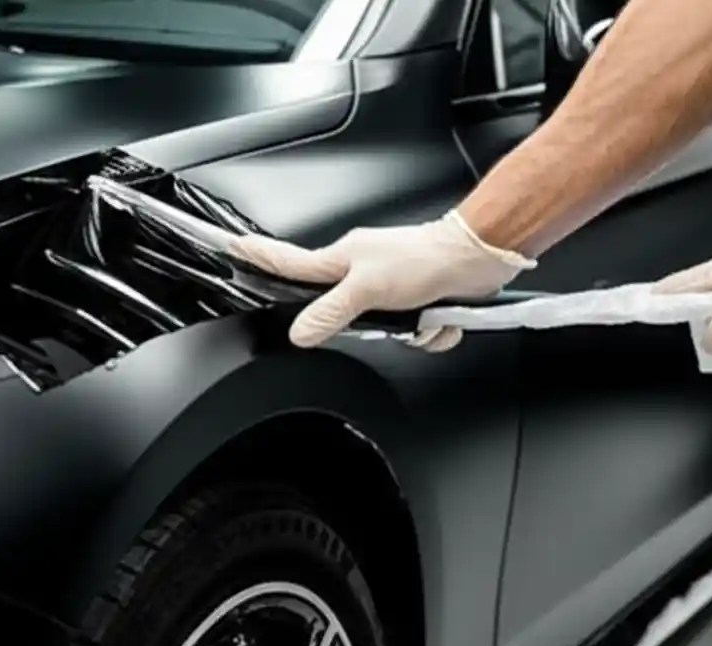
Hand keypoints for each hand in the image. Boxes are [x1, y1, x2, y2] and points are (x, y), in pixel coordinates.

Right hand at [226, 212, 536, 347]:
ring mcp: (390, 285)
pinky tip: (438, 317)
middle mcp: (363, 270)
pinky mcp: (417, 298)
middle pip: (340, 311)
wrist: (479, 257)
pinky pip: (414, 331)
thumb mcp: (368, 289)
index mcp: (342, 258)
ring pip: (382, 328)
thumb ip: (330, 312)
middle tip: (385, 315)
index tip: (232, 247)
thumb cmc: (426, 259)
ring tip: (422, 312)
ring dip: (410, 330)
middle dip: (369, 324)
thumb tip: (301, 332)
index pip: (288, 261)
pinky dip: (430, 330)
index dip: (258, 256)